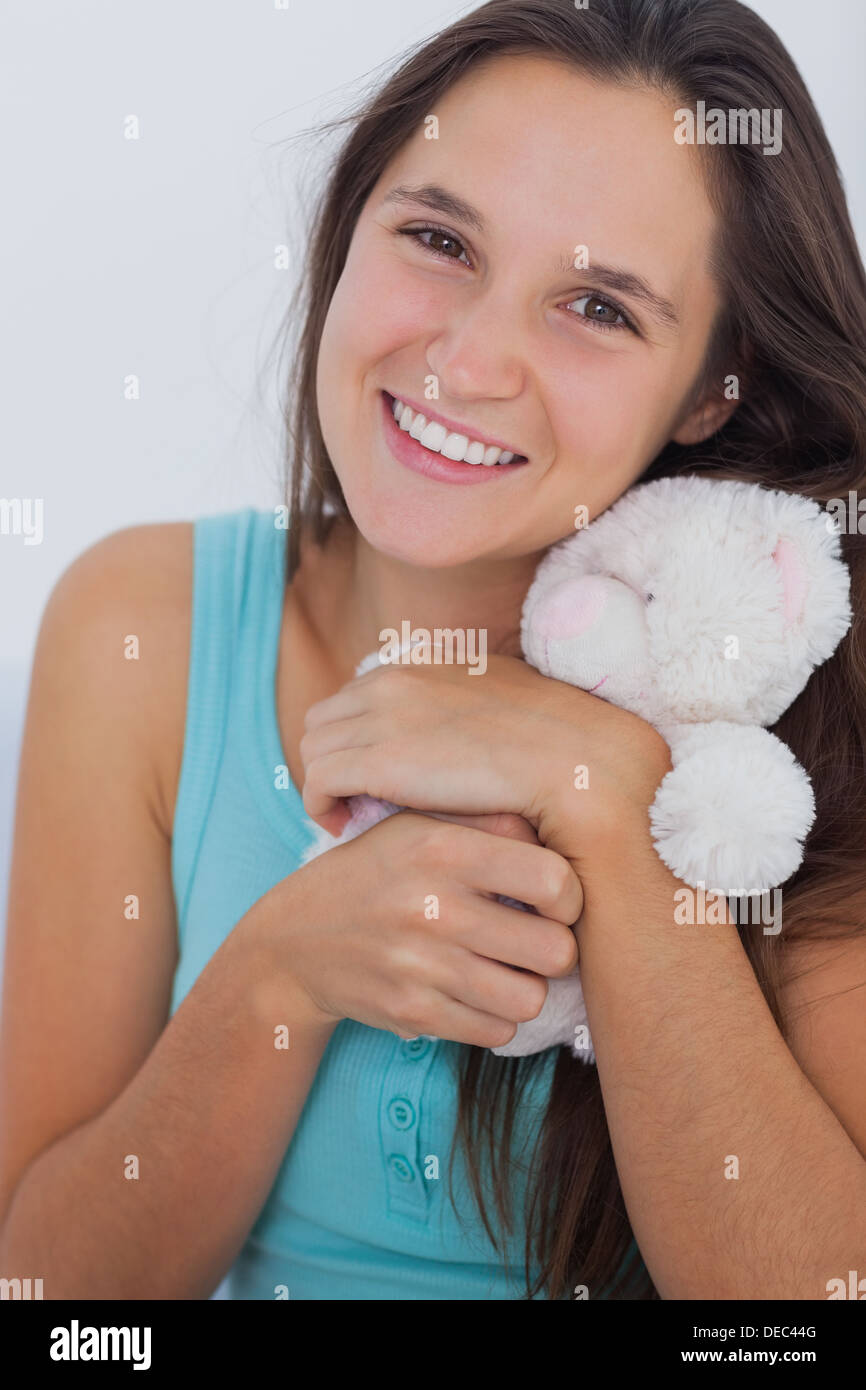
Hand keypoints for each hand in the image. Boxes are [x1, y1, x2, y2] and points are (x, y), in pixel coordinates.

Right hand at [263, 810, 581, 1047]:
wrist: (294, 939)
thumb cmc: (377, 872)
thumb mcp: (419, 825)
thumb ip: (490, 823)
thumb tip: (566, 834)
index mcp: (442, 847)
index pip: (554, 881)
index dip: (570, 897)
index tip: (554, 901)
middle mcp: (433, 905)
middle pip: (555, 951)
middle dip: (555, 950)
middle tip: (537, 941)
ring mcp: (421, 964)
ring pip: (530, 999)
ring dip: (526, 987)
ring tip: (508, 968)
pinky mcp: (410, 1011)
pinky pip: (495, 1032)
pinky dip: (495, 1017)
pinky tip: (476, 992)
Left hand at [299, 655, 671, 867]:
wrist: (579, 765)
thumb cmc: (557, 746)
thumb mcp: (507, 704)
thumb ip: (469, 705)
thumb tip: (460, 728)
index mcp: (424, 664)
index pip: (357, 694)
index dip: (357, 735)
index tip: (371, 773)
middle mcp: (394, 680)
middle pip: (325, 718)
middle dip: (333, 757)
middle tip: (352, 798)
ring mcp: (381, 716)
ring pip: (313, 747)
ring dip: (325, 782)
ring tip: (349, 814)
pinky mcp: (377, 759)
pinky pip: (315, 780)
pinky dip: (320, 804)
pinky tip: (343, 825)